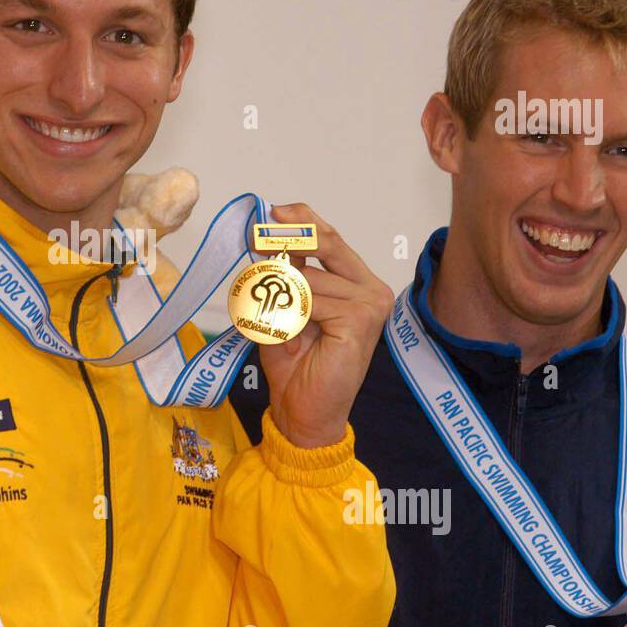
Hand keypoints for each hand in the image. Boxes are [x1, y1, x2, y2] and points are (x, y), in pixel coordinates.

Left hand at [256, 205, 393, 447]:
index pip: (330, 236)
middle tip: (255, 239)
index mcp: (356, 282)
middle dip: (287, 238)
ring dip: (278, 295)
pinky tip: (286, 332)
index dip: (301, 219)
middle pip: (327, 242)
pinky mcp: (361, 320)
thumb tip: (267, 237)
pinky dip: (288, 313)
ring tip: (268, 319)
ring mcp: (370, 303)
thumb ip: (283, 276)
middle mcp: (371, 288)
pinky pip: (310, 300)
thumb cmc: (294, 365)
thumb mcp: (281, 308)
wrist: (302, 413)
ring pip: (309, 278)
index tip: (271, 213)